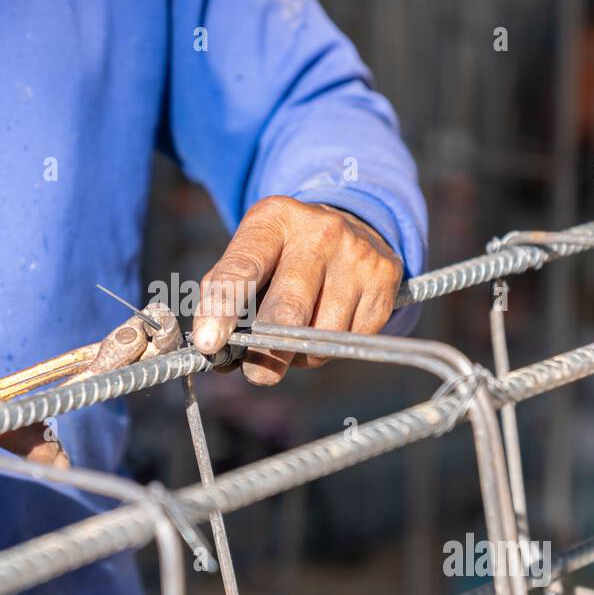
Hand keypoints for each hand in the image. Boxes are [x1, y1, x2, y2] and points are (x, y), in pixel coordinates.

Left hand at [192, 196, 403, 385]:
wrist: (351, 223)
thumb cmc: (286, 252)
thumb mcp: (253, 254)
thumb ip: (227, 296)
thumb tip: (215, 353)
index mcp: (274, 219)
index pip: (243, 270)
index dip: (222, 310)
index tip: (208, 343)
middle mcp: (319, 232)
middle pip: (289, 310)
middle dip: (266, 351)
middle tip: (255, 374)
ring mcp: (357, 254)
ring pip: (323, 335)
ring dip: (301, 353)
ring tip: (293, 339)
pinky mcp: (385, 277)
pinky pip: (352, 338)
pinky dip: (330, 347)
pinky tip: (323, 328)